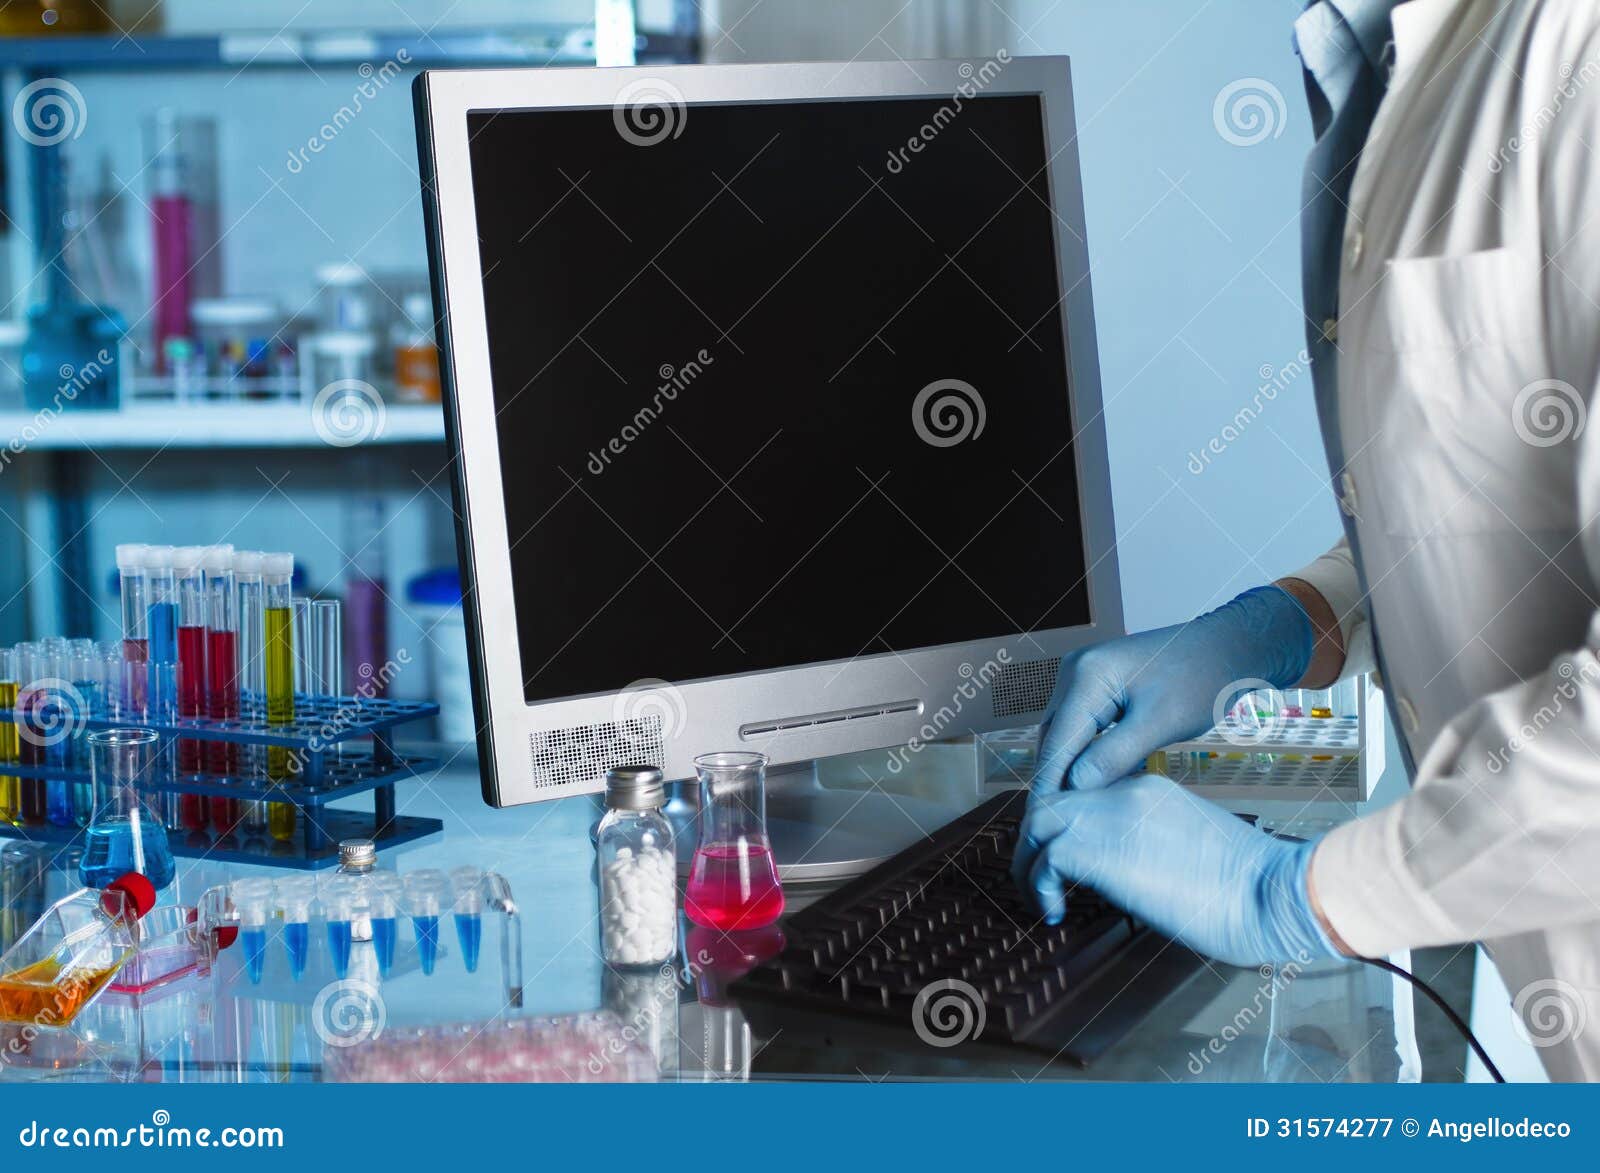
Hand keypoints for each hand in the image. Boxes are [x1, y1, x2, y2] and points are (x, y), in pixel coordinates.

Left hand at [1013, 773, 1337, 966]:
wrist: (1270, 892)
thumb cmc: (1248, 886)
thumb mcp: (1188, 845)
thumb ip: (1149, 841)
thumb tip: (1120, 869)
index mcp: (1147, 789)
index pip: (1084, 793)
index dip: (1065, 827)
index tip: (1064, 860)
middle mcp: (1122, 793)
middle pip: (1052, 801)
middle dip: (1037, 840)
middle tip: (1041, 879)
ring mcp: (1107, 818)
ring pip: (1037, 824)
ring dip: (1030, 863)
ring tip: (1041, 898)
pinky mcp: (1098, 851)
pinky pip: (1043, 860)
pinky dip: (1039, 887)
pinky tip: (1056, 912)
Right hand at [1030, 585, 1312, 797]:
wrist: (1228, 646)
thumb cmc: (1203, 679)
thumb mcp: (1161, 722)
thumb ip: (1114, 755)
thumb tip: (1075, 788)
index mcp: (1087, 677)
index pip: (1057, 743)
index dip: (1050, 785)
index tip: (1046, 825)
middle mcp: (1075, 671)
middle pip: (1053, 738)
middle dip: (1054, 780)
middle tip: (1055, 826)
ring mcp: (1083, 675)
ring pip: (1064, 733)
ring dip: (1067, 769)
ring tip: (1069, 812)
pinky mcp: (1097, 684)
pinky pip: (1081, 725)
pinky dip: (1083, 753)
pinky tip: (1089, 781)